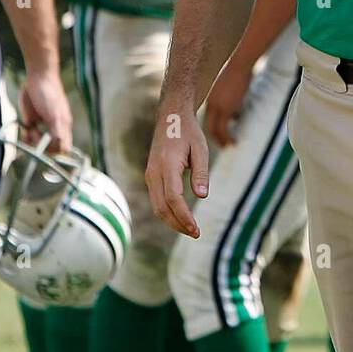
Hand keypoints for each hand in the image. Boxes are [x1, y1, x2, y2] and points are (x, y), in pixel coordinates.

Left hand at [19, 71, 72, 151]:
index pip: (63, 147)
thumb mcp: (55, 114)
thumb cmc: (50, 94)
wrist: (38, 78)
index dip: (55, 150)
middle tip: (35, 134)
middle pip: (49, 147)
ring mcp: (42, 124)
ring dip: (32, 139)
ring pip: (37, 142)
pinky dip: (25, 135)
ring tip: (30, 128)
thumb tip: (65, 150)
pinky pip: (27, 135)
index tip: (46, 145)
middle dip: (41, 145)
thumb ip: (58, 132)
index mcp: (63, 126)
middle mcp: (54, 127)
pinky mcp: (31, 120)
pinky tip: (26, 126)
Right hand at [146, 104, 208, 238]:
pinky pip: (157, 200)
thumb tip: (202, 196)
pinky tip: (180, 217)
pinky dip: (167, 212)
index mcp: (167, 165)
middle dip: (178, 224)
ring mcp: (150, 175)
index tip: (196, 229)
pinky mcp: (151, 177)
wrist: (170, 118)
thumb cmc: (189, 132)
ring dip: (172, 221)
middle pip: (162, 207)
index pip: (174, 198)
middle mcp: (154, 172)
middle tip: (196, 233)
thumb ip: (201, 172)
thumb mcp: (201, 149)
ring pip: (157, 206)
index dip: (184, 216)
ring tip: (190, 229)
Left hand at [205, 61, 249, 147]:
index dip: (213, 128)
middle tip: (222, 144)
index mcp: (211, 99)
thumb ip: (230, 103)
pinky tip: (234, 141)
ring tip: (229, 145)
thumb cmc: (238, 74)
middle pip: (209, 126)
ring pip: (215, 130)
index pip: (209, 119)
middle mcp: (211, 105)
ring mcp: (217, 107)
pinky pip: (224, 129)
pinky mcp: (225, 109)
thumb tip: (235, 115)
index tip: (219, 135)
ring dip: (221, 139)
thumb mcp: (231, 90)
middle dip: (215, 137)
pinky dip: (227, 137)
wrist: (239, 65)